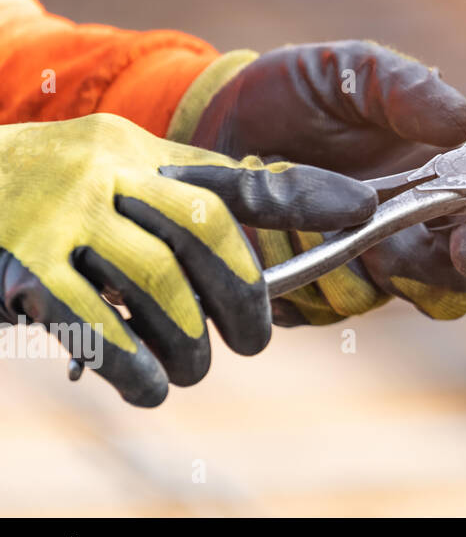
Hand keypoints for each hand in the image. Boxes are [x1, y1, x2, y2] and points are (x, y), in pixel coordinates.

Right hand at [0, 113, 376, 404]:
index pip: (230, 179)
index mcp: (136, 152)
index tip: (359, 210)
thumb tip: (310, 208)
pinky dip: (131, 363)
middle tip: (253, 338)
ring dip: (189, 338)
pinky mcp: (17, 270)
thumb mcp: (124, 172)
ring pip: (155, 283)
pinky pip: (91, 322)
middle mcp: (102, 173)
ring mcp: (57, 218)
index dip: (300, 197)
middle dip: (242, 293)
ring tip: (196, 366)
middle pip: (201, 231)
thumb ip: (203, 189)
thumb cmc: (54, 193)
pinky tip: (150, 385)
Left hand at [180, 41, 465, 324]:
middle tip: (384, 246)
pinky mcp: (303, 297)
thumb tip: (462, 125)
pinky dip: (285, 264)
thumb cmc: (304, 91)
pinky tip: (264, 225)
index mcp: (443, 188)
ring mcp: (357, 273)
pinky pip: (304, 306)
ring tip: (295, 203)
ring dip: (332, 256)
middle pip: (444, 290)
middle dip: (416, 271)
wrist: (220, 115)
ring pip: (364, 296)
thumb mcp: (356, 71)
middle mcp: (409, 240)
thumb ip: (408, 92)